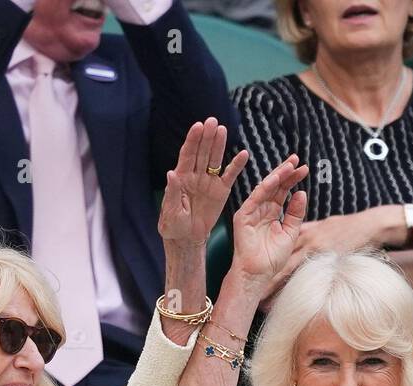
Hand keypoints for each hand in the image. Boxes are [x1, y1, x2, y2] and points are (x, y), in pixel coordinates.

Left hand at [158, 118, 248, 244]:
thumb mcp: (170, 211)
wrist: (186, 238)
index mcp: (181, 178)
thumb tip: (171, 173)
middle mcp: (195, 176)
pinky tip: (243, 154)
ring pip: (215, 159)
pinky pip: (229, 176)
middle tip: (212, 121)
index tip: (198, 126)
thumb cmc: (173, 225)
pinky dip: (236, 165)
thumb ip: (171, 192)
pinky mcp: (220, 191)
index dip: (193, 140)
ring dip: (219, 145)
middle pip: (202, 152)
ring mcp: (208, 182)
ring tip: (223, 129)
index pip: (188, 154)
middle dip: (207, 137)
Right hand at [229, 156, 309, 292]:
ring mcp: (251, 211)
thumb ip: (295, 214)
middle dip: (286, 172)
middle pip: (275, 186)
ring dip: (278, 175)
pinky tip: (276, 178)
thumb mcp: (290, 233)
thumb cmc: (272, 259)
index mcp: (272, 214)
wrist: (257, 274)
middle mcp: (261, 210)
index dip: (293, 180)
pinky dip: (266, 186)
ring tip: (290, 165)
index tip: (304, 169)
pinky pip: (255, 197)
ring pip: (266, 188)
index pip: (283, 192)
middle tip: (297, 160)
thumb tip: (301, 193)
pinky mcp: (243, 215)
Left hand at [258, 207, 391, 301]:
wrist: (369, 226)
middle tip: (252, 296)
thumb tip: (296, 232)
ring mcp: (316, 251)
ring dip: (275, 288)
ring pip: (289, 271)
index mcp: (305, 233)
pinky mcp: (327, 259)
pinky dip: (293, 290)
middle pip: (280, 263)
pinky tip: (285, 304)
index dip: (265, 263)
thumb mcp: (324, 225)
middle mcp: (306, 241)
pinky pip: (306, 277)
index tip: (254, 277)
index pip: (280, 250)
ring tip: (262, 305)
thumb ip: (308, 230)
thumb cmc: (347, 227)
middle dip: (265, 280)